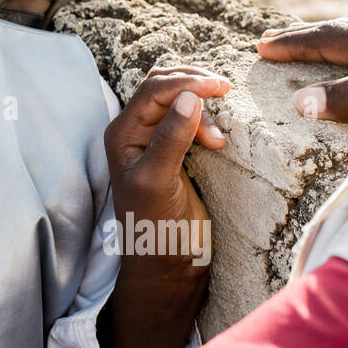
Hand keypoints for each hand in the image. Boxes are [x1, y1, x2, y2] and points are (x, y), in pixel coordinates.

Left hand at [104, 66, 230, 246]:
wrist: (167, 264)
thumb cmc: (155, 228)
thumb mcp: (159, 182)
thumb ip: (171, 139)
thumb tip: (189, 98)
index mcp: (122, 134)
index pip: (153, 90)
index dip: (186, 82)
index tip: (220, 87)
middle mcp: (135, 133)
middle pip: (163, 88)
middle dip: (194, 87)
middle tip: (225, 92)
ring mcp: (155, 142)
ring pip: (178, 102)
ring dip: (202, 109)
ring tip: (219, 141)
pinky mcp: (175, 154)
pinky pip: (189, 121)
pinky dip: (206, 121)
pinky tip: (218, 142)